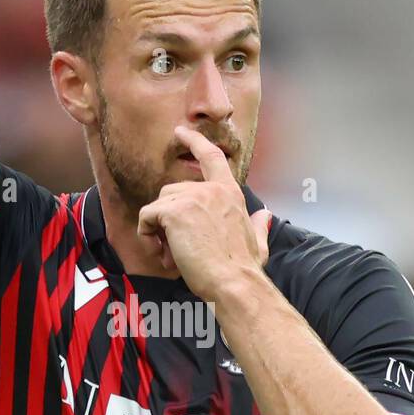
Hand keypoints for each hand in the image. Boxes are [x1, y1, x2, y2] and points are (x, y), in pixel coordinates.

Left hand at [136, 127, 270, 301]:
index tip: (180, 132)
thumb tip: (267, 216)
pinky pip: (147, 217)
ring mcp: (192, 198)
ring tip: (172, 255)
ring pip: (158, 205)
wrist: (234, 283)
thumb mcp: (258, 243)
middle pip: (172, 191)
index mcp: (230, 194)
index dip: (194, 142)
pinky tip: (162, 254)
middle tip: (177, 249)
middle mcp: (211, 190)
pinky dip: (147, 236)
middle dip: (168, 218)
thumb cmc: (245, 269)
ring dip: (158, 230)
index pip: (211, 158)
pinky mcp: (173, 212)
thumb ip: (259, 226)